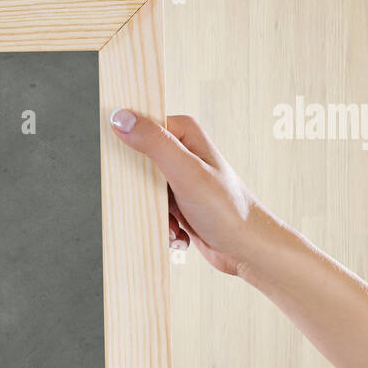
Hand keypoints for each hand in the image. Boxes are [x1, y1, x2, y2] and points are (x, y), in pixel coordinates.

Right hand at [109, 109, 281, 276]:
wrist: (248, 248)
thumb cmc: (227, 210)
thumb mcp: (186, 172)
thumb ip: (154, 143)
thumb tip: (120, 118)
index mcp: (184, 134)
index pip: (140, 128)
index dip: (131, 151)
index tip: (140, 176)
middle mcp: (181, 153)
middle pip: (136, 164)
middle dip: (142, 192)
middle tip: (162, 204)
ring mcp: (179, 179)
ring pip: (142, 192)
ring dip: (154, 214)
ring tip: (175, 224)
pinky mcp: (178, 202)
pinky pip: (152, 211)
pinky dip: (163, 225)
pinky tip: (180, 232)